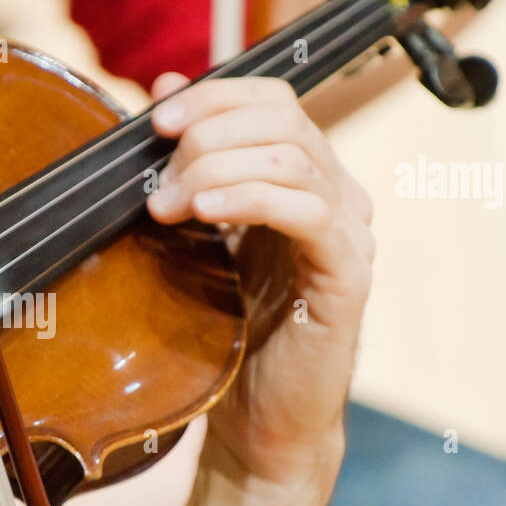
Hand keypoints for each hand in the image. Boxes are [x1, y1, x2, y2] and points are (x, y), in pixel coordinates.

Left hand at [147, 73, 373, 488]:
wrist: (259, 421)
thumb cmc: (227, 335)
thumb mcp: (198, 235)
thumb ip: (192, 166)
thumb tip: (167, 85)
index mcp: (304, 179)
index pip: (273, 100)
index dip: (214, 96)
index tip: (155, 120)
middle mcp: (337, 195)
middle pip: (283, 118)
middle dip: (207, 137)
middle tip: (157, 185)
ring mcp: (349, 233)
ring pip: (293, 157)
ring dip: (216, 171)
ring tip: (169, 208)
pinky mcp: (348, 274)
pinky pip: (310, 211)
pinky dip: (252, 199)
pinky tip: (208, 214)